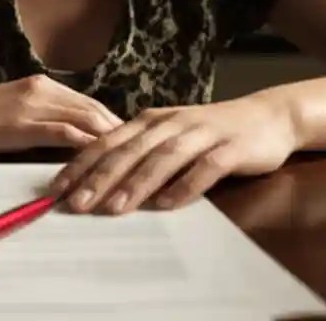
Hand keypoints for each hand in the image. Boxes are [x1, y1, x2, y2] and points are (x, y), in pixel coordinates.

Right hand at [0, 75, 124, 152]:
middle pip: (94, 108)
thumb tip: (72, 138)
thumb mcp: (14, 112)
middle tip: (138, 154)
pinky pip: (64, 133)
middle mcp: (44, 89)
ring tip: (127, 160)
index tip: (129, 142)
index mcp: (43, 85)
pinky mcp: (23, 124)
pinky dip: (84, 145)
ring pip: (84, 118)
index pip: (89, 102)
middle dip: (118, 130)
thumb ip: (43, 119)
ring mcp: (34, 105)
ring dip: (108, 138)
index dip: (111, 121)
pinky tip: (98, 160)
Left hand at [47, 94, 298, 213]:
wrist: (268, 117)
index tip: (56, 191)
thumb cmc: (211, 131)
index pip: (106, 143)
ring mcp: (201, 134)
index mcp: (150, 121)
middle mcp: (171, 124)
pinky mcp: (231, 149)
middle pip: (129, 151)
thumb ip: (138, 153)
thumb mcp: (169, 136)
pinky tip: (170, 204)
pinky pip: (205, 168)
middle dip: (100, 178)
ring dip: (137, 183)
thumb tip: (96, 182)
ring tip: (115, 207)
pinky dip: (186, 185)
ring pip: (162, 158)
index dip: (80, 166)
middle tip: (77, 204)